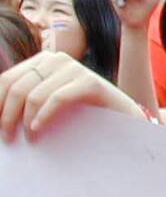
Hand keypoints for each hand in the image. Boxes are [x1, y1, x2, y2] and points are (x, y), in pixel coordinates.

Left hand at [0, 51, 144, 139]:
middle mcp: (57, 58)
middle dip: (7, 114)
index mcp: (43, 60)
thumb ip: (28, 98)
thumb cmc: (82, 112)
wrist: (122, 117)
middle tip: (7, 137)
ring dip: (25, 119)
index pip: (7, 79)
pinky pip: (57, 99)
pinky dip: (43, 116)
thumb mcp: (49, 100)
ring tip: (27, 137)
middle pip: (17, 87)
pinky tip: (38, 129)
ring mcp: (75, 68)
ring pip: (34, 94)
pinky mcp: (89, 81)